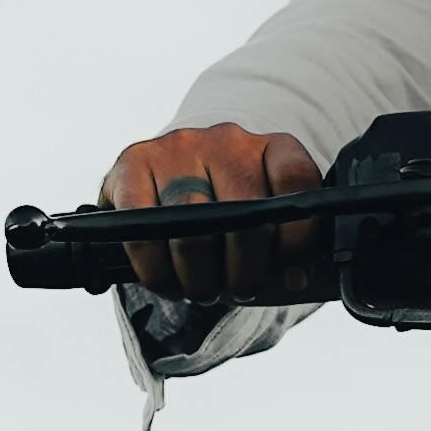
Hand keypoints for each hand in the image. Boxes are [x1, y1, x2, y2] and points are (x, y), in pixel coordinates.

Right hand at [100, 117, 330, 307]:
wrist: (170, 184)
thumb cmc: (230, 216)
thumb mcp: (269, 226)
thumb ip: (291, 252)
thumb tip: (297, 280)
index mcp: (273, 147)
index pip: (296, 182)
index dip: (297, 237)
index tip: (289, 273)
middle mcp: (227, 140)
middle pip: (244, 218)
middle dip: (243, 273)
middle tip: (236, 291)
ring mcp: (178, 147)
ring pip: (192, 231)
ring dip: (199, 279)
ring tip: (202, 291)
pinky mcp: (133, 162)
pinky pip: (143, 232)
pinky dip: (156, 271)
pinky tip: (166, 281)